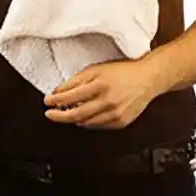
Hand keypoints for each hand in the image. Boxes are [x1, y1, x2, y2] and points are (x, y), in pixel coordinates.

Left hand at [43, 59, 161, 128]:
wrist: (148, 79)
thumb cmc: (123, 72)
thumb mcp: (97, 69)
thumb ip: (77, 80)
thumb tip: (59, 91)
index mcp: (100, 85)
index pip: (70, 96)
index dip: (55, 100)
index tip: (47, 101)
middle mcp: (107, 101)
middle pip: (76, 114)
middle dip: (59, 115)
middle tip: (49, 114)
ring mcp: (115, 114)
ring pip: (86, 122)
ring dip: (73, 119)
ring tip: (66, 113)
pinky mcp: (121, 122)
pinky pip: (98, 126)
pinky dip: (87, 122)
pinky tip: (84, 117)